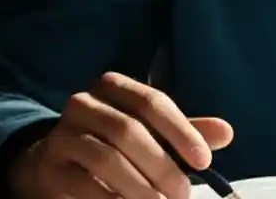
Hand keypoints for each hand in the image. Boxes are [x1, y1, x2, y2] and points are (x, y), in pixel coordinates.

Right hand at [10, 71, 233, 198]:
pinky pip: (83, 183)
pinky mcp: (50, 166)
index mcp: (113, 86)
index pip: (152, 102)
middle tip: (183, 195)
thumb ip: (185, 133)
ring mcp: (62, 134)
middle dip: (162, 166)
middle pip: (129, 130)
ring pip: (106, 157)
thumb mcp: (151, 134)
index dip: (181, 131)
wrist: (54, 164)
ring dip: (139, 187)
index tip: (205, 162)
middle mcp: (84, 103)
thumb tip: (226, 132)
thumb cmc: (114, 146)